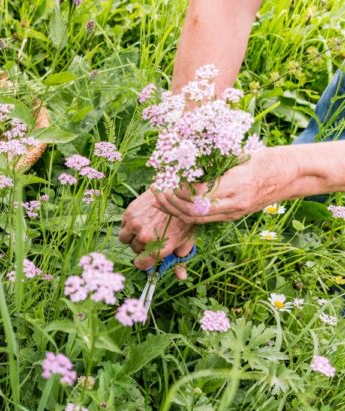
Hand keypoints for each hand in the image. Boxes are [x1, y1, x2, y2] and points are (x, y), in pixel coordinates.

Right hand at [119, 189, 195, 279]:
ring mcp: (136, 226)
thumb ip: (181, 260)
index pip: (141, 264)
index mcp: (161, 248)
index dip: (143, 262)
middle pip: (134, 250)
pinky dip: (129, 224)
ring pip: (125, 239)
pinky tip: (141, 217)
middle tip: (151, 236)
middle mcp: (146, 238)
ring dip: (132, 235)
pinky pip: (123, 225)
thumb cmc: (184, 216)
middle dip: (141, 246)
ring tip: (143, 227)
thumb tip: (181, 278)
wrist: (177, 189)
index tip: (145, 257)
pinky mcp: (130, 213)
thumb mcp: (187, 240)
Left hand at [152, 151, 281, 223]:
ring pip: (197, 218)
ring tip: (158, 199)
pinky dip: (186, 213)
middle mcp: (234, 202)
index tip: (166, 179)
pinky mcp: (232, 215)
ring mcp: (233, 212)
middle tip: (156, 190)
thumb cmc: (267, 158)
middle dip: (170, 202)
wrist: (292, 174)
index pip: (199, 193)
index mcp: (236, 184)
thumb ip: (216, 160)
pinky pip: (204, 219)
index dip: (179, 189)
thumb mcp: (241, 153)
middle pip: (194, 210)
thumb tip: (187, 156)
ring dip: (175, 210)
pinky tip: (174, 205)